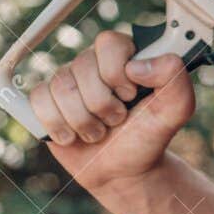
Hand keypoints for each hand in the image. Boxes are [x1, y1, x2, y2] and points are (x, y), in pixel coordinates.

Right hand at [29, 30, 193, 197]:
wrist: (123, 170)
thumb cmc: (148, 136)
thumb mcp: (175, 111)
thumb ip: (174, 78)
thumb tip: (137, 65)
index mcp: (125, 54)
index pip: (109, 43)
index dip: (116, 74)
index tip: (130, 97)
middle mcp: (94, 61)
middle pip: (81, 68)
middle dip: (101, 106)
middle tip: (116, 120)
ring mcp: (68, 79)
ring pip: (60, 87)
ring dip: (82, 121)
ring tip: (98, 132)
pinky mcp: (46, 99)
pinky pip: (38, 100)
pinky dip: (57, 125)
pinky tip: (73, 136)